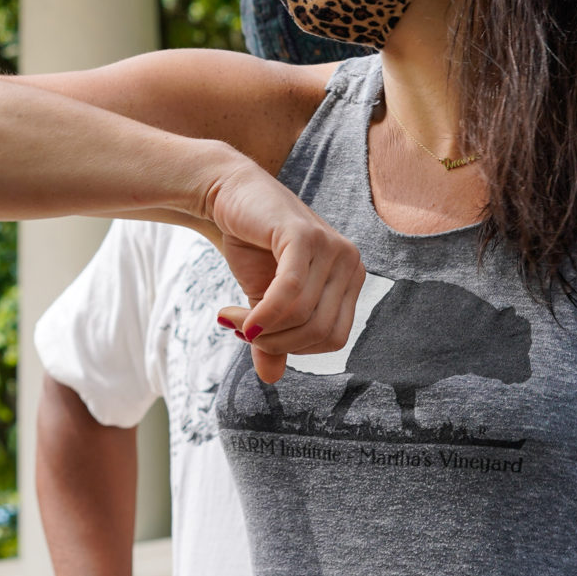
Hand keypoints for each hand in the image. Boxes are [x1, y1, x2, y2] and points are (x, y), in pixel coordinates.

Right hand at [196, 152, 363, 382]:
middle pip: (322, 332)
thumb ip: (273, 339)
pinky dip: (263, 314)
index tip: (255, 338)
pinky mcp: (304, 235)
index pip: (333, 339)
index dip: (293, 348)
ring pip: (303, 315)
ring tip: (231, 319)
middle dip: (276, 342)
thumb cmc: (251, 248)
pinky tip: (235, 318)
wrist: (226, 196)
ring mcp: (332, 246)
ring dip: (260, 328)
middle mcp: (350, 262)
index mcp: (350, 279)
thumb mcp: (264, 301)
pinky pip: (289, 292)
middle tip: (241, 332)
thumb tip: (272, 380)